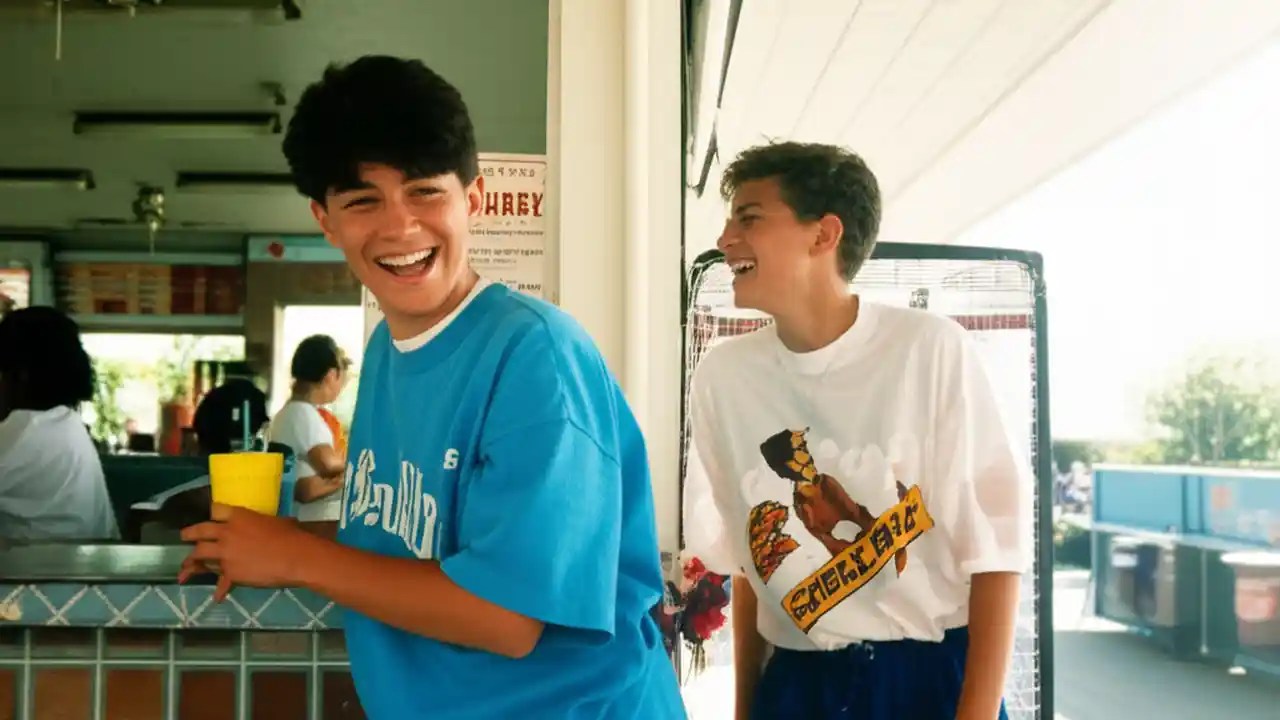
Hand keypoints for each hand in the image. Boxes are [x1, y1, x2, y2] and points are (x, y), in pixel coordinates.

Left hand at [179, 503, 315, 601]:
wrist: (296, 557)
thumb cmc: (291, 535)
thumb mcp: (274, 522)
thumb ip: (259, 524)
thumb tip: (265, 526)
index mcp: (238, 516)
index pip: (216, 510)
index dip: (213, 514)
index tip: (211, 518)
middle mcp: (226, 533)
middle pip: (199, 531)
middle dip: (189, 534)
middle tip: (184, 536)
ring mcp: (225, 554)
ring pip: (200, 555)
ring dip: (192, 562)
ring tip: (186, 568)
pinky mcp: (230, 573)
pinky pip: (220, 582)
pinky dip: (220, 591)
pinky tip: (217, 597)